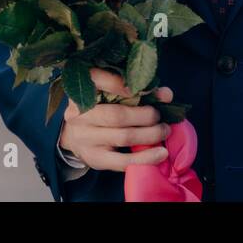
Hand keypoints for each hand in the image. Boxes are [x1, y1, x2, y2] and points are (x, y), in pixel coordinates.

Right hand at [57, 67, 173, 171]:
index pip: (98, 81)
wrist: (76, 134)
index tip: (146, 89)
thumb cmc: (99, 107)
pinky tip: (161, 153)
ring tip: (164, 130)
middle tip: (160, 116)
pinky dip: (145, 158)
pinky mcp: (95, 158)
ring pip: (123, 137)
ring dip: (150, 134)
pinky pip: (123, 161)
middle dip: (145, 115)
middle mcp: (78, 114)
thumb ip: (137, 89)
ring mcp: (85, 138)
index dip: (122, 84)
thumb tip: (166, 94)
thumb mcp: (110, 92)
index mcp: (81, 91)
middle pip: (117, 115)